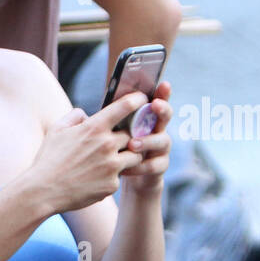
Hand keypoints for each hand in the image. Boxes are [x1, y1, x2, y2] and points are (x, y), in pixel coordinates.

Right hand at [27, 94, 145, 212]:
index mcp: (94, 128)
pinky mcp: (111, 185)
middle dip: (130, 136)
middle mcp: (107, 145)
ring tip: (113, 160)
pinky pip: (120, 177)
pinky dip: (112, 177)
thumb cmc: (48, 159)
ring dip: (128, 156)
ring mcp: (112, 166)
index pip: (125, 106)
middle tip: (121, 139)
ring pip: (136, 156)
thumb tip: (86, 115)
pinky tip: (96, 179)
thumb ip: (74, 116)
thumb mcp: (56, 130)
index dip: (138, 100)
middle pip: (135, 134)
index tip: (142, 100)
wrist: (42, 191)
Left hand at [118, 78, 172, 195]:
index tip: (163, 83)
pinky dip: (140, 166)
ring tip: (133, 144)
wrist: (119, 177)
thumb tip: (94, 97)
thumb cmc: (114, 147)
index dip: (162, 92)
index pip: (156, 99)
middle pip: (165, 115)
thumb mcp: (111, 130)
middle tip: (154, 105)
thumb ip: (110, 115)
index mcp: (146, 117)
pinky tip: (126, 169)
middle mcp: (157, 129)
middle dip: (162, 109)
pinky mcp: (159, 166)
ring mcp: (161, 148)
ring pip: (161, 140)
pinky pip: (154, 165)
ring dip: (148, 141)